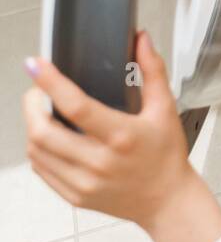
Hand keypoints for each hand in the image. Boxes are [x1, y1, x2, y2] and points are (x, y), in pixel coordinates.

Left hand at [23, 31, 220, 241]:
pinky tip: (49, 138)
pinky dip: (38, 150)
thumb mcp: (165, 108)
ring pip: (37, 151)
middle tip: (36, 92)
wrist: (168, 201)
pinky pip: (42, 170)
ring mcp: (85, 182)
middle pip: (44, 132)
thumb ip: (153, 70)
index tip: (36, 65)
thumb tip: (141, 40)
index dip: (50, 82)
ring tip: (42, 113)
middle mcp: (100, 162)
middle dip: (31, 105)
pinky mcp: (75, 196)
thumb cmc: (166, 156)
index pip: (76, 106)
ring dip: (32, 127)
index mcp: (122, 136)